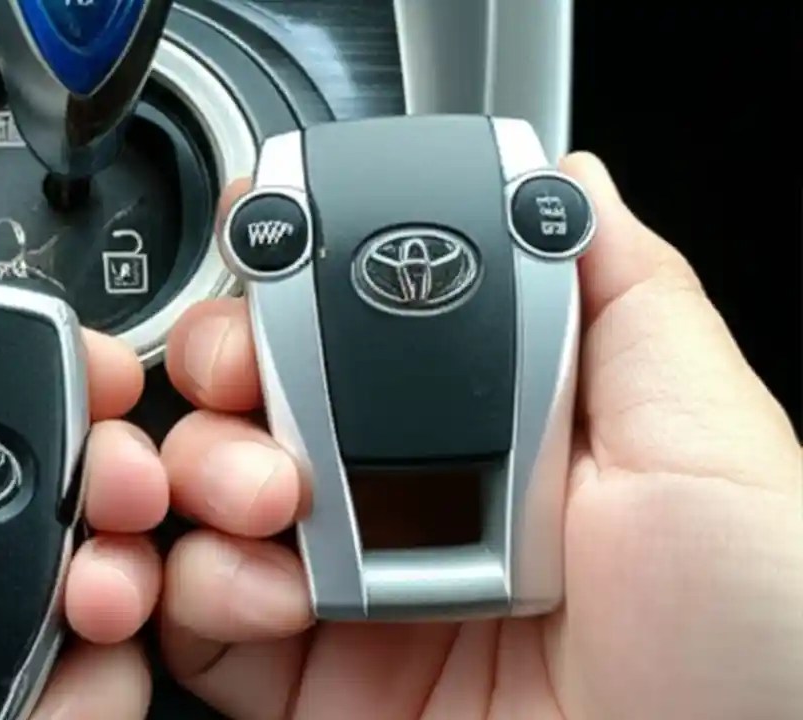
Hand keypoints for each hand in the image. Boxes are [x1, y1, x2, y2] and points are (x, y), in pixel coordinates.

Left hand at [0, 253, 169, 718]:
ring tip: (95, 592)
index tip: (87, 368)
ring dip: (120, 560)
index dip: (24, 367)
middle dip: (99, 460)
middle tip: (117, 482)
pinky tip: (74, 665)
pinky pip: (103, 667)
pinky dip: (112, 661)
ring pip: (84, 563)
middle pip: (35, 472)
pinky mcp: (11, 719)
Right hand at [157, 154, 802, 718]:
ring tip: (272, 503)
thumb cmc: (753, 636)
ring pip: (201, 492)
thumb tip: (567, 182)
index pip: (355, 318)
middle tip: (257, 388)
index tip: (267, 259)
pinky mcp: (305, 679)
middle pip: (254, 391)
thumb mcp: (708, 435)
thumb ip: (622, 296)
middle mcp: (405, 492)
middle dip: (223, 362)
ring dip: (201, 472)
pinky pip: (196, 616)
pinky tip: (271, 595)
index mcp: (489, 420)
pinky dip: (196, 589)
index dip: (291, 279)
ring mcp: (348, 587)